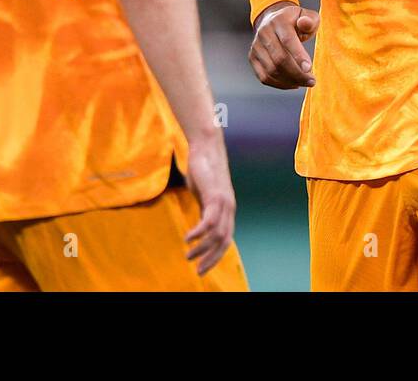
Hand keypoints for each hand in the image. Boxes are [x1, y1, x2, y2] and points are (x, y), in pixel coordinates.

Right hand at [183, 131, 236, 275]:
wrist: (206, 147)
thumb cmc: (202, 169)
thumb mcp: (203, 194)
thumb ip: (204, 209)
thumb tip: (201, 226)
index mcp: (227, 210)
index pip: (225, 240)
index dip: (216, 256)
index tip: (203, 267)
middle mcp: (229, 208)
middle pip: (224, 242)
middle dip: (211, 259)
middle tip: (198, 271)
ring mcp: (223, 203)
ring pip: (216, 234)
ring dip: (202, 248)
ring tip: (188, 255)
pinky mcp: (214, 196)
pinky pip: (208, 221)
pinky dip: (198, 233)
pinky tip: (188, 238)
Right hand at [248, 1, 319, 89]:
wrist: (274, 20)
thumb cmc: (295, 21)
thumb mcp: (308, 16)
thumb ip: (310, 20)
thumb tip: (305, 23)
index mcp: (279, 21)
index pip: (287, 40)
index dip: (298, 55)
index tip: (309, 69)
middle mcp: (264, 32)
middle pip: (279, 59)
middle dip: (297, 73)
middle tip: (312, 81)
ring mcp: (256, 46)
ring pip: (271, 70)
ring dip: (290, 81)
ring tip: (304, 82)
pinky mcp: (253, 58)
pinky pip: (264, 77)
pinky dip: (280, 84)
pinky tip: (293, 83)